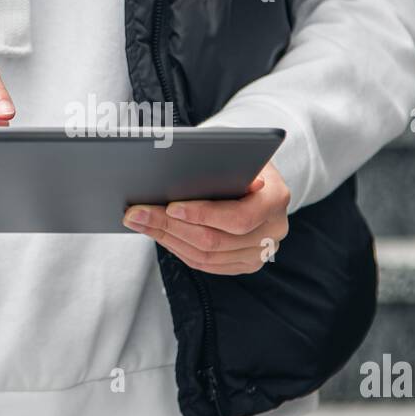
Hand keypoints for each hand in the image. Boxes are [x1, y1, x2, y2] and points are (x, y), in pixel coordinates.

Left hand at [122, 161, 289, 274]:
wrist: (258, 175)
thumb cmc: (241, 158)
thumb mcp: (234, 151)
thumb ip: (214, 162)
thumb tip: (174, 173)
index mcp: (277, 198)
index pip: (238, 218)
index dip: (202, 214)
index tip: (170, 206)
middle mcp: (274, 230)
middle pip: (216, 241)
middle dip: (171, 227)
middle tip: (137, 213)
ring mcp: (261, 252)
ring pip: (207, 256)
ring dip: (167, 239)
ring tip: (139, 222)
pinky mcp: (245, 263)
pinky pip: (207, 264)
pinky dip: (178, 248)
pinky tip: (156, 233)